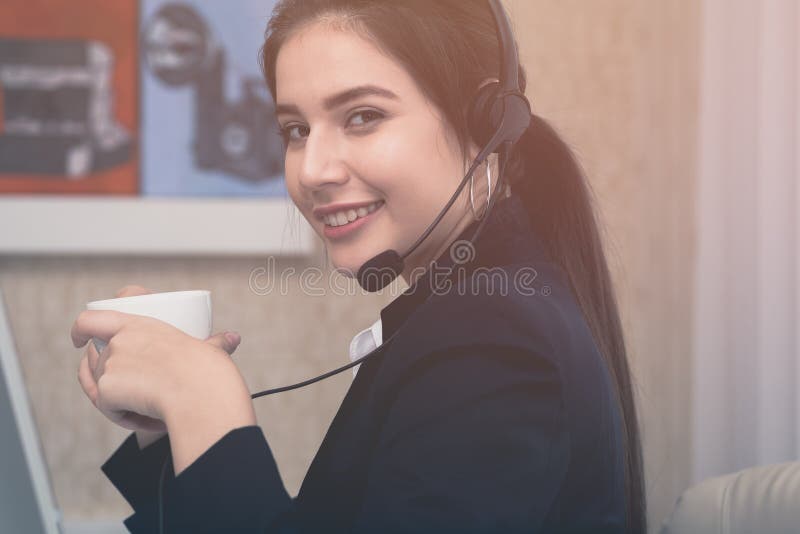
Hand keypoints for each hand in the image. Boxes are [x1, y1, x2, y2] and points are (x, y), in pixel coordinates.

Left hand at [75, 285, 242, 435]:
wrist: (201, 394)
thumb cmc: (210, 371)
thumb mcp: (211, 349)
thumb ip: (215, 343)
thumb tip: (232, 339)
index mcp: (141, 324)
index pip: (95, 318)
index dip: (82, 329)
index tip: (80, 340)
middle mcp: (120, 340)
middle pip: (97, 360)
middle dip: (109, 378)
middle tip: (136, 391)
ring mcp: (111, 364)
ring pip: (102, 389)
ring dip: (120, 402)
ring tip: (150, 409)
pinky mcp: (106, 390)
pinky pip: (109, 410)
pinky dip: (127, 419)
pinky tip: (149, 419)